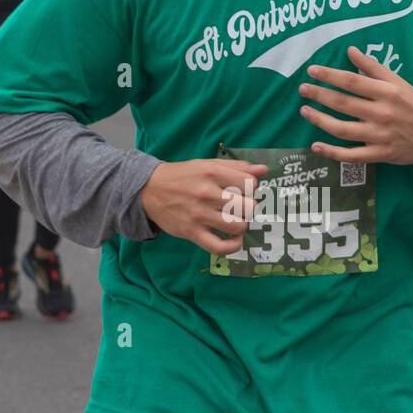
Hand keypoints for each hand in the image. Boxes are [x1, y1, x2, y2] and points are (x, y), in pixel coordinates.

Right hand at [140, 159, 269, 254]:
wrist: (149, 190)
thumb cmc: (183, 176)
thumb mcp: (207, 165)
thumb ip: (236, 167)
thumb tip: (263, 171)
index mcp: (212, 172)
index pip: (250, 184)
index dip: (253, 189)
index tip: (245, 191)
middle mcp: (206, 193)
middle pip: (248, 207)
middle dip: (250, 208)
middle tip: (242, 208)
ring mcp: (199, 214)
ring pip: (238, 227)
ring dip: (242, 226)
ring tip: (236, 221)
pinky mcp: (191, 232)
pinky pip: (219, 247)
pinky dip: (232, 247)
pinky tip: (235, 240)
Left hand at [298, 46, 412, 163]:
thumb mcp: (398, 81)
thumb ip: (373, 66)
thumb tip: (350, 50)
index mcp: (386, 92)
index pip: (352, 81)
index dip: (329, 75)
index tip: (312, 71)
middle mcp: (381, 113)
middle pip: (342, 103)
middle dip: (319, 95)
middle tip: (303, 89)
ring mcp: (379, 136)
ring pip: (342, 129)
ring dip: (319, 120)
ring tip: (304, 111)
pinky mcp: (380, 154)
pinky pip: (351, 155)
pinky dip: (332, 152)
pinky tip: (315, 146)